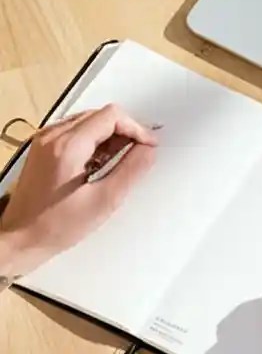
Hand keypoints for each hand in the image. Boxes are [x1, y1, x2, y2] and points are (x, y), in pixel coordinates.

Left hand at [0, 105, 157, 275]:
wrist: (19, 239)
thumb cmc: (57, 225)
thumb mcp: (104, 201)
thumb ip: (131, 170)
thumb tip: (148, 150)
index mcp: (67, 147)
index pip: (111, 116)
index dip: (136, 128)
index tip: (148, 147)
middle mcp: (52, 136)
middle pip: (100, 115)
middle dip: (124, 131)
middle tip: (136, 155)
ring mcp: (44, 141)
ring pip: (88, 121)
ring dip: (109, 135)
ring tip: (117, 161)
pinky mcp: (42, 148)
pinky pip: (75, 131)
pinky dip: (93, 140)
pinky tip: (98, 163)